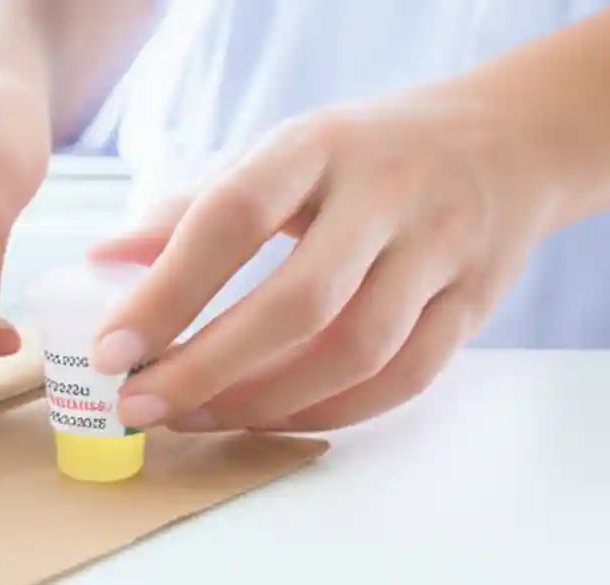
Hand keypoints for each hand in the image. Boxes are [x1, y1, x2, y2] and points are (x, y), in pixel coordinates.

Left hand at [90, 84, 559, 431]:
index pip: (233, 218)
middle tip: (140, 407)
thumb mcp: (279, 155)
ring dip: (263, 403)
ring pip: (356, 354)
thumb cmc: (361, 155)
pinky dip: (328, 413)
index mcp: (318, 146)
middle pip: (298, 302)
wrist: (506, 139)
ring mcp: (441, 250)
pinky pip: (403, 380)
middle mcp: (387, 194)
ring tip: (192, 418)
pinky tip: (268, 420)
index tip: (111, 351)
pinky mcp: (476, 303)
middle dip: (206, 369)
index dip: (167, 291)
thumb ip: (191, 208)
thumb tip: (103, 262)